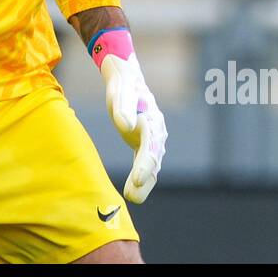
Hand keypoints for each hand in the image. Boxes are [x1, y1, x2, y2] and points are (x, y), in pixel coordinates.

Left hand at [89, 28, 166, 202]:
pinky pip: (144, 163)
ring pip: (151, 165)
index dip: (145, 164)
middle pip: (153, 160)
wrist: (126, 78)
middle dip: (144, 179)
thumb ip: (123, 108)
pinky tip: (132, 192)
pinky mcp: (143, 142)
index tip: (139, 179)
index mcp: (152, 120)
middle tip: (133, 197)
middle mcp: (157, 132)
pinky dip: (140, 178)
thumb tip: (127, 126)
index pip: (151, 146)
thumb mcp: (120, 92)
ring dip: (143, 183)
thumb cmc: (122, 84)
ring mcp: (152, 138)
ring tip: (132, 198)